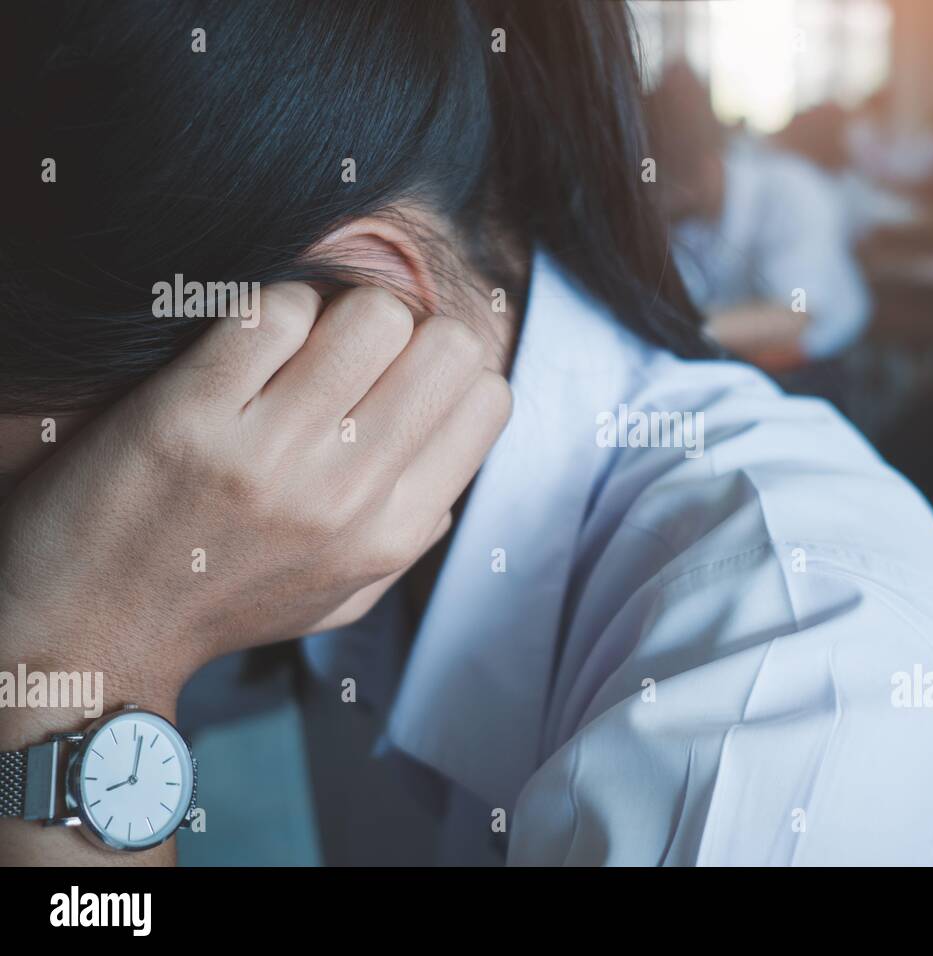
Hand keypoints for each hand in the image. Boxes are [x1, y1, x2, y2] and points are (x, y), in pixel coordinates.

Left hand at [0, 283, 510, 692]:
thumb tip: (451, 461)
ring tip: (298, 345)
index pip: (489, 399)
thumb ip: (411, 533)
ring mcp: (271, 455)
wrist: (86, 632)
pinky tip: (242, 345)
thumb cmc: (221, 604)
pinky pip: (275, 310)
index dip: (450, 369)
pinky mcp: (190, 416)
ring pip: (372, 313)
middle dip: (410, 329)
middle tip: (355, 350)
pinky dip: (267, 311)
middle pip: (447, 344)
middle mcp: (347, 496)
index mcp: (392, 534)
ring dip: (338, 311)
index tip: (406, 371)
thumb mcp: (341, 594)